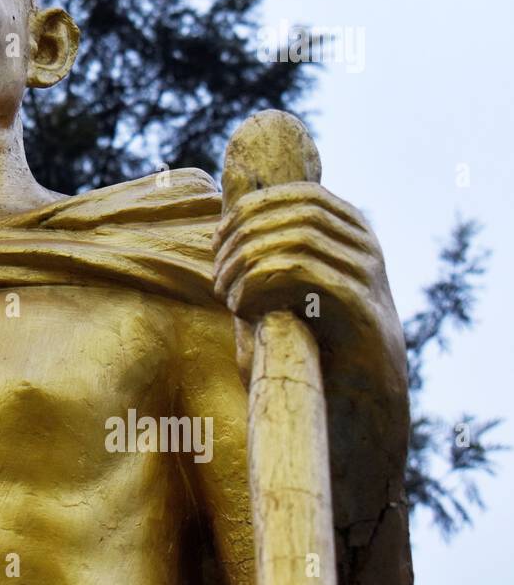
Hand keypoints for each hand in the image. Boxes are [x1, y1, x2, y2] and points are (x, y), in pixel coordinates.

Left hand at [212, 181, 406, 396]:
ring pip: (296, 242)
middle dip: (244, 239)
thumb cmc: (315, 332)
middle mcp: (364, 245)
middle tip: (217, 274)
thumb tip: (226, 205)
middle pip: (294, 216)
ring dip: (247, 266)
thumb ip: (273, 244)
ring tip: (225, 295)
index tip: (218, 239)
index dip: (253, 208)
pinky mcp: (360, 306)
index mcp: (351, 229)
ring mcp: (367, 274)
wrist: (360, 391)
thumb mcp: (294, 280)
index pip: (299, 194)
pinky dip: (260, 286)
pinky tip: (243, 308)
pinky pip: (302, 274)